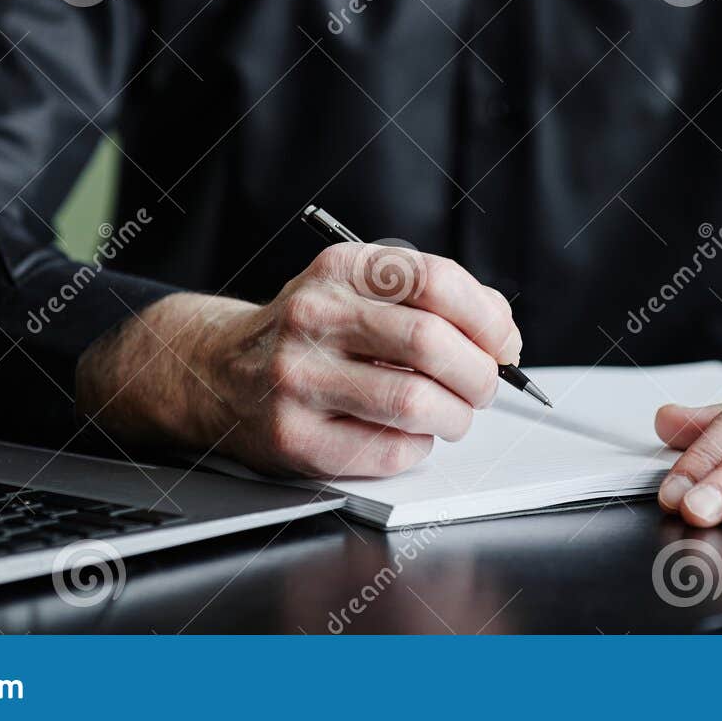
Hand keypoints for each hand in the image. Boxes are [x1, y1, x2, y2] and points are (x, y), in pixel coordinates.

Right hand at [75, 243, 519, 477]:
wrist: (216, 369)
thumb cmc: (312, 331)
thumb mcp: (358, 287)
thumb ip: (430, 297)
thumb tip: (502, 333)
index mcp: (342, 269)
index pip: (437, 281)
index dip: (488, 318)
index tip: (505, 343)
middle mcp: (316, 317)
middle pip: (432, 344)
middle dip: (480, 374)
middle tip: (484, 386)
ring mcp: (300, 378)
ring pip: (415, 404)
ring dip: (455, 416)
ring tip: (452, 414)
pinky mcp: (295, 437)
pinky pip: (387, 451)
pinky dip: (416, 447)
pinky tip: (406, 435)